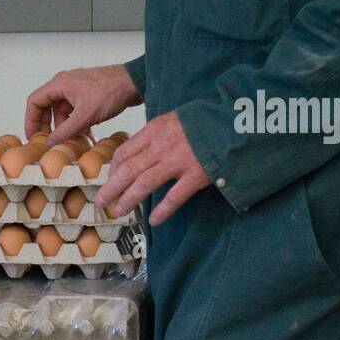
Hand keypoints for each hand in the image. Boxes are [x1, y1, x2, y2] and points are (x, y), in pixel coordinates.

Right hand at [24, 64, 143, 144]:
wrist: (136, 82)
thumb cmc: (112, 91)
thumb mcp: (85, 116)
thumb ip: (65, 132)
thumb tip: (49, 144)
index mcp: (60, 84)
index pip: (35, 102)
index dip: (30, 121)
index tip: (33, 137)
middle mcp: (65, 85)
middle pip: (46, 108)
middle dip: (47, 127)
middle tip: (48, 142)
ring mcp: (76, 90)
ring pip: (61, 112)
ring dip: (64, 128)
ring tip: (70, 142)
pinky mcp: (87, 96)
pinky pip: (74, 112)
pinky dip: (75, 124)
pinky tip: (84, 136)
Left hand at [96, 111, 211, 225]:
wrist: (238, 121)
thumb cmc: (205, 121)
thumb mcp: (176, 119)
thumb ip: (157, 134)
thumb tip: (139, 152)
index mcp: (155, 130)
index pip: (124, 152)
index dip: (112, 169)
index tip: (109, 180)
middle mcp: (162, 145)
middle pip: (127, 170)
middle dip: (111, 188)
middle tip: (101, 202)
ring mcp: (179, 160)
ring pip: (144, 183)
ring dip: (128, 200)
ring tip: (119, 212)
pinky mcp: (197, 174)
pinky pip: (174, 196)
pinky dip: (162, 210)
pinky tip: (153, 220)